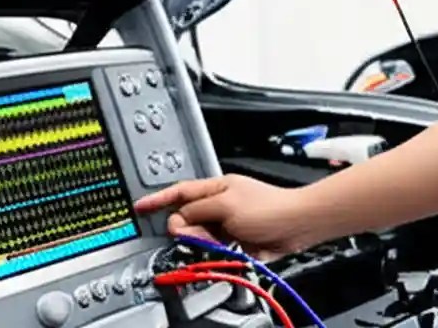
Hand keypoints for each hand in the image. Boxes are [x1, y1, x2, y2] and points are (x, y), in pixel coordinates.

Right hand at [134, 175, 315, 260]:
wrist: (297, 225)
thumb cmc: (270, 207)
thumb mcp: (226, 206)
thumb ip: (198, 211)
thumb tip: (177, 219)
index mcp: (216, 187)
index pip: (180, 191)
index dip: (158, 198)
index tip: (140, 206)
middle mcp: (220, 203)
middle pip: (187, 217)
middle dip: (186, 227)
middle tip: (195, 234)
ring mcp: (227, 222)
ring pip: (199, 234)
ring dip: (202, 241)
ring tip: (218, 242)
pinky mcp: (235, 240)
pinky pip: (213, 247)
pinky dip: (213, 251)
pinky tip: (222, 250)